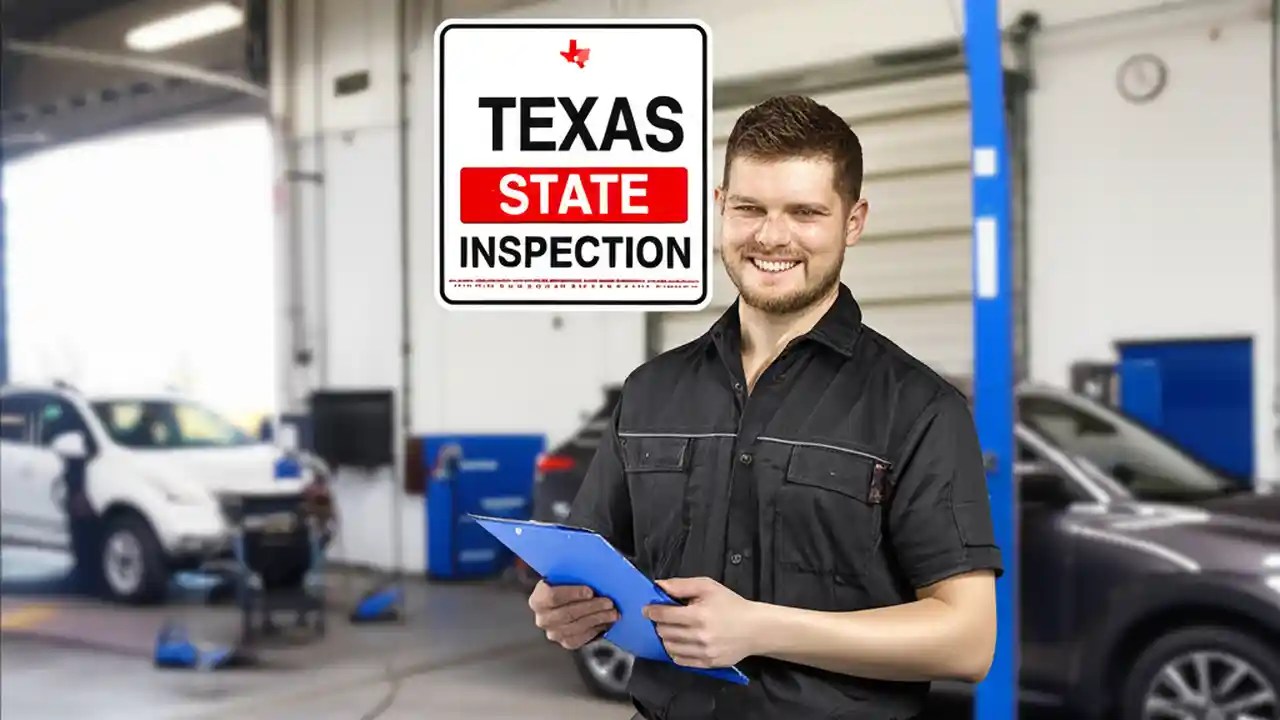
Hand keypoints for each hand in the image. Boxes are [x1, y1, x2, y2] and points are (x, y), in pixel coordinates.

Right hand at [528, 580, 617, 649]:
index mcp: (538, 599)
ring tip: (613, 613)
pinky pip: (582, 638)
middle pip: (567, 614)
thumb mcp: (565, 576)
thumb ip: (572, 575)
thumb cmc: (567, 585)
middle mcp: (542, 619)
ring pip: (577, 627)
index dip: (572, 594)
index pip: (552, 597)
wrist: (565, 601)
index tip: (590, 591)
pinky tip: (606, 622)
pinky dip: (596, 629)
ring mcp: (553, 633)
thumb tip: (593, 573)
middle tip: (609, 602)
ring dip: (598, 619)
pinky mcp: (566, 642)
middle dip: (591, 607)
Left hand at [644, 577, 763, 667]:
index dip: (652, 611)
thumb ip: (682, 585)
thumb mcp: (708, 587)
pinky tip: (680, 643)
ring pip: (670, 647)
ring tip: (672, 630)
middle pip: (665, 632)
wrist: (755, 629)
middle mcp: (699, 636)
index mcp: (698, 615)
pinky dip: (675, 652)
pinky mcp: (707, 664)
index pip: (664, 615)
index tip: (647, 609)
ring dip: (666, 638)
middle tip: (664, 618)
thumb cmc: (731, 604)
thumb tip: (658, 585)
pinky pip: (680, 661)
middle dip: (660, 624)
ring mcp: (703, 652)